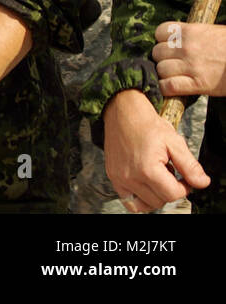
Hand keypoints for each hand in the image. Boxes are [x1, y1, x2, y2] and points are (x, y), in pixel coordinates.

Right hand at [102, 88, 209, 211]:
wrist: (121, 112)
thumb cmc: (146, 124)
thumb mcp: (174, 141)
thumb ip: (189, 165)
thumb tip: (201, 182)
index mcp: (147, 169)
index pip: (173, 194)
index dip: (184, 187)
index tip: (183, 177)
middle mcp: (130, 177)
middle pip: (160, 200)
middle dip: (170, 190)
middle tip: (170, 173)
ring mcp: (119, 178)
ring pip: (145, 203)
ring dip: (155, 195)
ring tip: (156, 177)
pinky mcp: (113, 176)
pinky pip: (128, 201)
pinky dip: (139, 198)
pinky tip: (145, 185)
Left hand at [154, 21, 225, 97]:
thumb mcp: (212, 32)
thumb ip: (192, 35)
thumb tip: (175, 40)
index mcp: (191, 31)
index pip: (160, 32)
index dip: (162, 41)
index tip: (168, 46)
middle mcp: (187, 47)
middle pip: (157, 53)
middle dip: (162, 59)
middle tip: (173, 64)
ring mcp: (192, 66)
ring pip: (160, 70)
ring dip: (164, 74)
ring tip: (175, 76)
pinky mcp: (198, 84)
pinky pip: (169, 86)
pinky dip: (166, 89)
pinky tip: (171, 88)